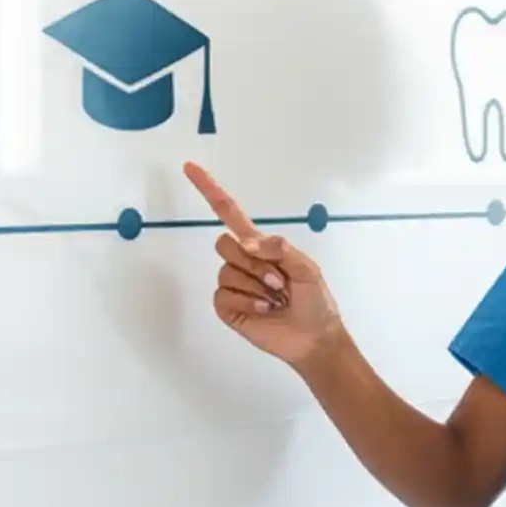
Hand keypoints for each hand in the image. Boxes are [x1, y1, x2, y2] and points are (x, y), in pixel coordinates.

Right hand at [184, 161, 347, 371]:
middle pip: (223, 243)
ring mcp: (233, 285)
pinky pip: (224, 296)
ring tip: (275, 299)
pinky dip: (247, 304)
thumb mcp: (307, 267)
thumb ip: (280, 249)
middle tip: (279, 282)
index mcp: (261, 246)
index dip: (210, 190)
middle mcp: (243, 261)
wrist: (314, 338)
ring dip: (255, 287)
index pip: (229, 213)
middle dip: (253, 263)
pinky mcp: (228, 308)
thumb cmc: (315, 301)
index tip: (190, 168)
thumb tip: (248, 242)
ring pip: (226, 271)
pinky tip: (264, 310)